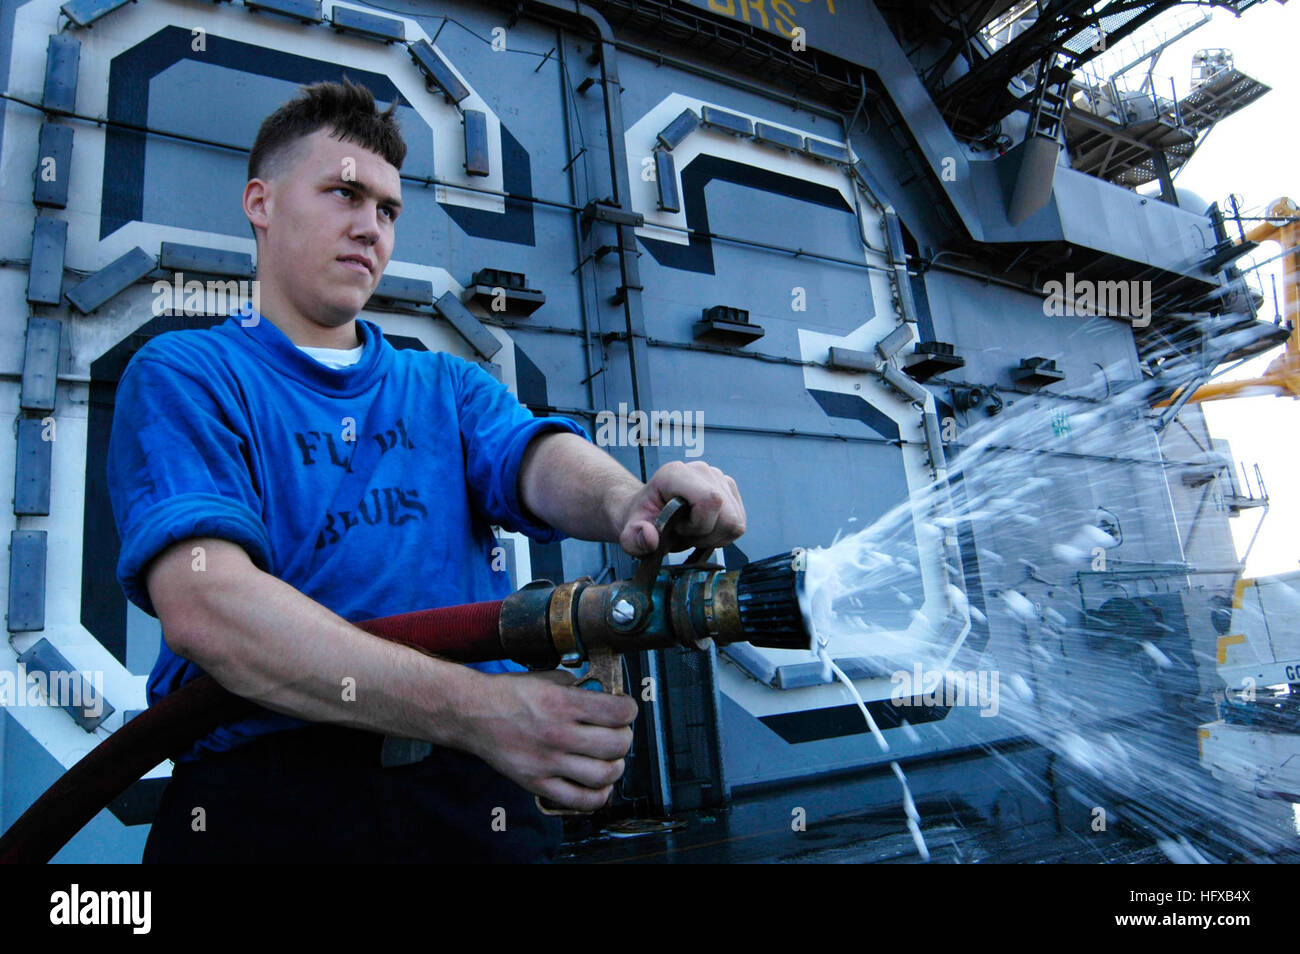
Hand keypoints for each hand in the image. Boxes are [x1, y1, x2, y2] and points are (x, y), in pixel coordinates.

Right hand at [459, 670, 637, 810]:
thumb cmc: (508, 695)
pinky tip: (597, 783)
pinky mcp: (537, 783)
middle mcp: (558, 734)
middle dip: (625, 737)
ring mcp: (548, 762)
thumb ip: (577, 686)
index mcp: (563, 703)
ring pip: (604, 774)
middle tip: (619, 733)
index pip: (619, 712)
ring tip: (610, 758)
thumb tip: (602, 694)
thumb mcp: (547, 677)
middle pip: (617, 744)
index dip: (629, 709)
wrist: (473, 714)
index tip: (625, 709)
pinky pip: (580, 800)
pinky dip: (598, 795)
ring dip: (616, 766)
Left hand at [616, 460, 746, 557]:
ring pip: (735, 523)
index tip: (678, 528)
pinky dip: (722, 535)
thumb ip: (634, 538)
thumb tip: (650, 537)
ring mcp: (719, 478)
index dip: (698, 525)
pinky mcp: (730, 490)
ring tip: (692, 531)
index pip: (710, 501)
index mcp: (675, 473)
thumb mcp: (629, 535)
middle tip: (683, 533)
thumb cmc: (642, 521)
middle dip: (706, 535)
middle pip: (726, 516)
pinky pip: (739, 524)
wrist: (650, 513)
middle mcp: (701, 470)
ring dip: (714, 536)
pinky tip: (703, 530)